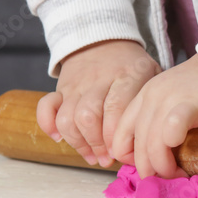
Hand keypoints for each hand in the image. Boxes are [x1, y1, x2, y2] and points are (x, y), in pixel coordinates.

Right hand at [37, 40, 160, 167]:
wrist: (103, 39)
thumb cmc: (131, 65)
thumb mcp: (152, 73)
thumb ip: (152, 102)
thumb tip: (150, 141)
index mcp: (126, 75)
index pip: (115, 108)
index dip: (115, 136)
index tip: (121, 152)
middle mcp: (98, 80)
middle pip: (88, 117)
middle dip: (96, 144)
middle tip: (107, 158)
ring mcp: (76, 85)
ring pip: (67, 118)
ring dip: (77, 142)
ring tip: (91, 155)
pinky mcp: (60, 88)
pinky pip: (46, 107)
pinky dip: (48, 124)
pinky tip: (59, 137)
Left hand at [111, 54, 197, 178]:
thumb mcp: (172, 103)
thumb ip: (161, 123)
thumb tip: (157, 160)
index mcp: (143, 99)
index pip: (119, 138)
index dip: (132, 160)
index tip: (151, 168)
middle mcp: (150, 99)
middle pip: (136, 146)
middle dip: (150, 171)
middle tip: (169, 177)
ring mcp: (168, 100)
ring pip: (151, 145)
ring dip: (164, 168)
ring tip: (180, 173)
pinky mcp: (189, 104)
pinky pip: (171, 130)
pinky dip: (174, 148)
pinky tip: (188, 157)